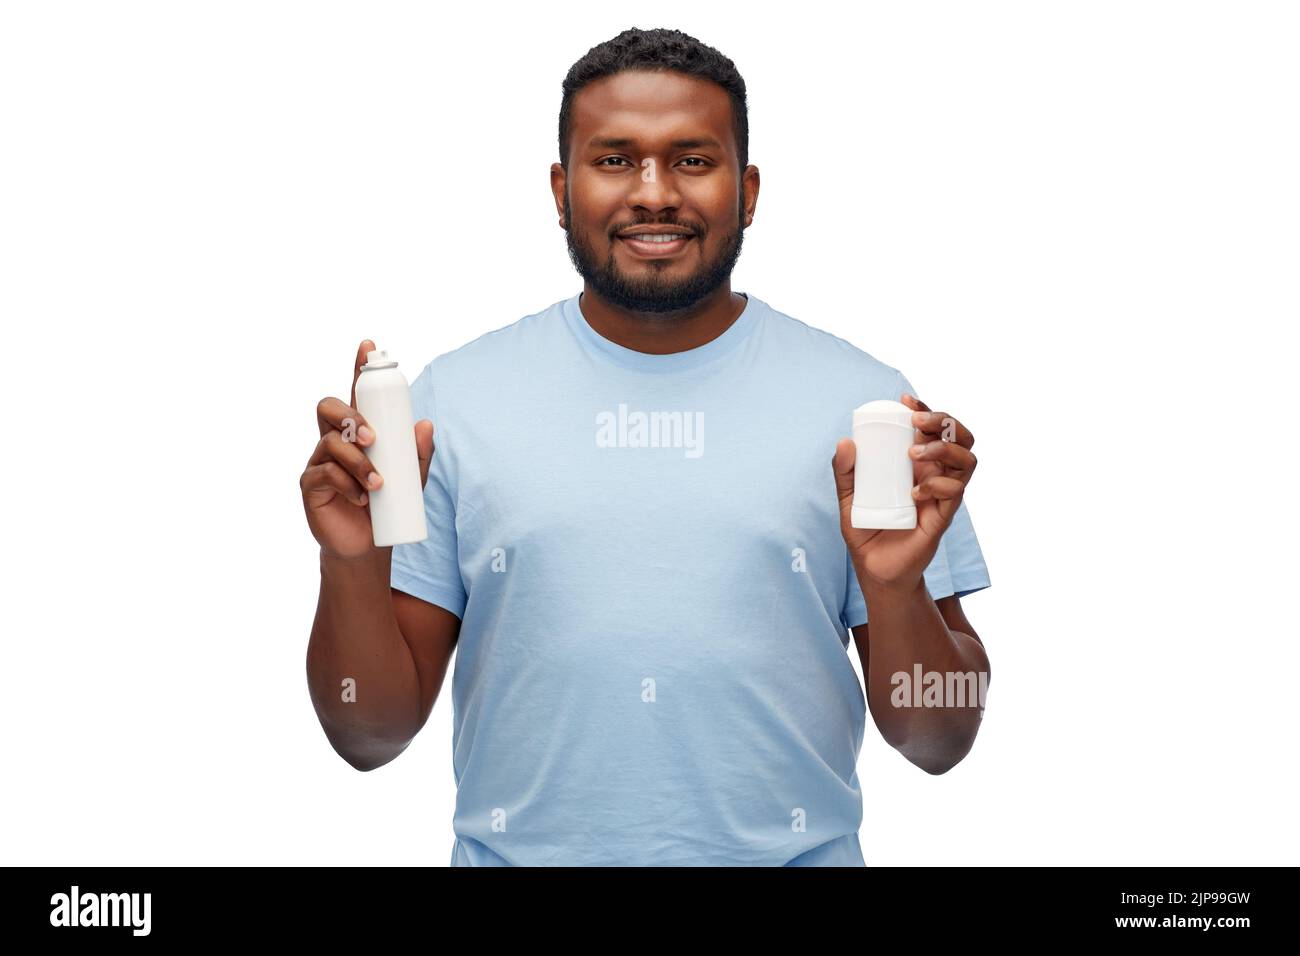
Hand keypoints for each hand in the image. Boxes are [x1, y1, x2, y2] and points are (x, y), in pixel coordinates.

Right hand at [300, 339, 434, 558]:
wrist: (368, 545)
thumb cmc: (388, 504)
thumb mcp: (412, 479)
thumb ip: (419, 454)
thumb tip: (425, 424)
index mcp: (358, 431)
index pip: (356, 392)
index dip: (358, 367)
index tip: (368, 345)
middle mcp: (334, 440)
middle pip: (329, 408)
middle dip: (351, 416)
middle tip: (374, 438)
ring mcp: (319, 461)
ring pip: (330, 443)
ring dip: (358, 462)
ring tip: (378, 484)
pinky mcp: (310, 485)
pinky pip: (323, 473)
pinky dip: (347, 484)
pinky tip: (362, 498)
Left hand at [832, 392, 977, 593]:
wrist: (875, 569)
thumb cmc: (866, 531)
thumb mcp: (847, 499)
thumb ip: (844, 472)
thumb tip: (845, 442)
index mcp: (918, 464)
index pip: (933, 428)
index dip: (926, 409)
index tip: (905, 401)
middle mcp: (936, 474)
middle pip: (960, 436)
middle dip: (944, 421)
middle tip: (917, 422)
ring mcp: (943, 494)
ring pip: (966, 460)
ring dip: (943, 449)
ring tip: (913, 454)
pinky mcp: (944, 516)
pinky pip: (955, 492)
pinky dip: (937, 484)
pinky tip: (914, 491)